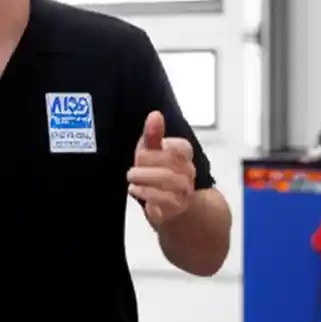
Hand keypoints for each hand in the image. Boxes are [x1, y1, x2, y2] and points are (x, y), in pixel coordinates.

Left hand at [128, 110, 195, 224]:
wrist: (170, 207)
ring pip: (168, 179)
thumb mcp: (152, 151)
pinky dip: (145, 192)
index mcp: (185, 154)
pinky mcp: (176, 206)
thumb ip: (153, 134)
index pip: (180, 147)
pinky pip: (164, 198)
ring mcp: (184, 189)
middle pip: (170, 162)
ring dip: (144, 177)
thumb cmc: (158, 172)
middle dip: (147, 162)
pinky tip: (135, 188)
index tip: (143, 151)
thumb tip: (155, 114)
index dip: (160, 148)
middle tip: (134, 165)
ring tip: (132, 176)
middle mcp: (188, 171)